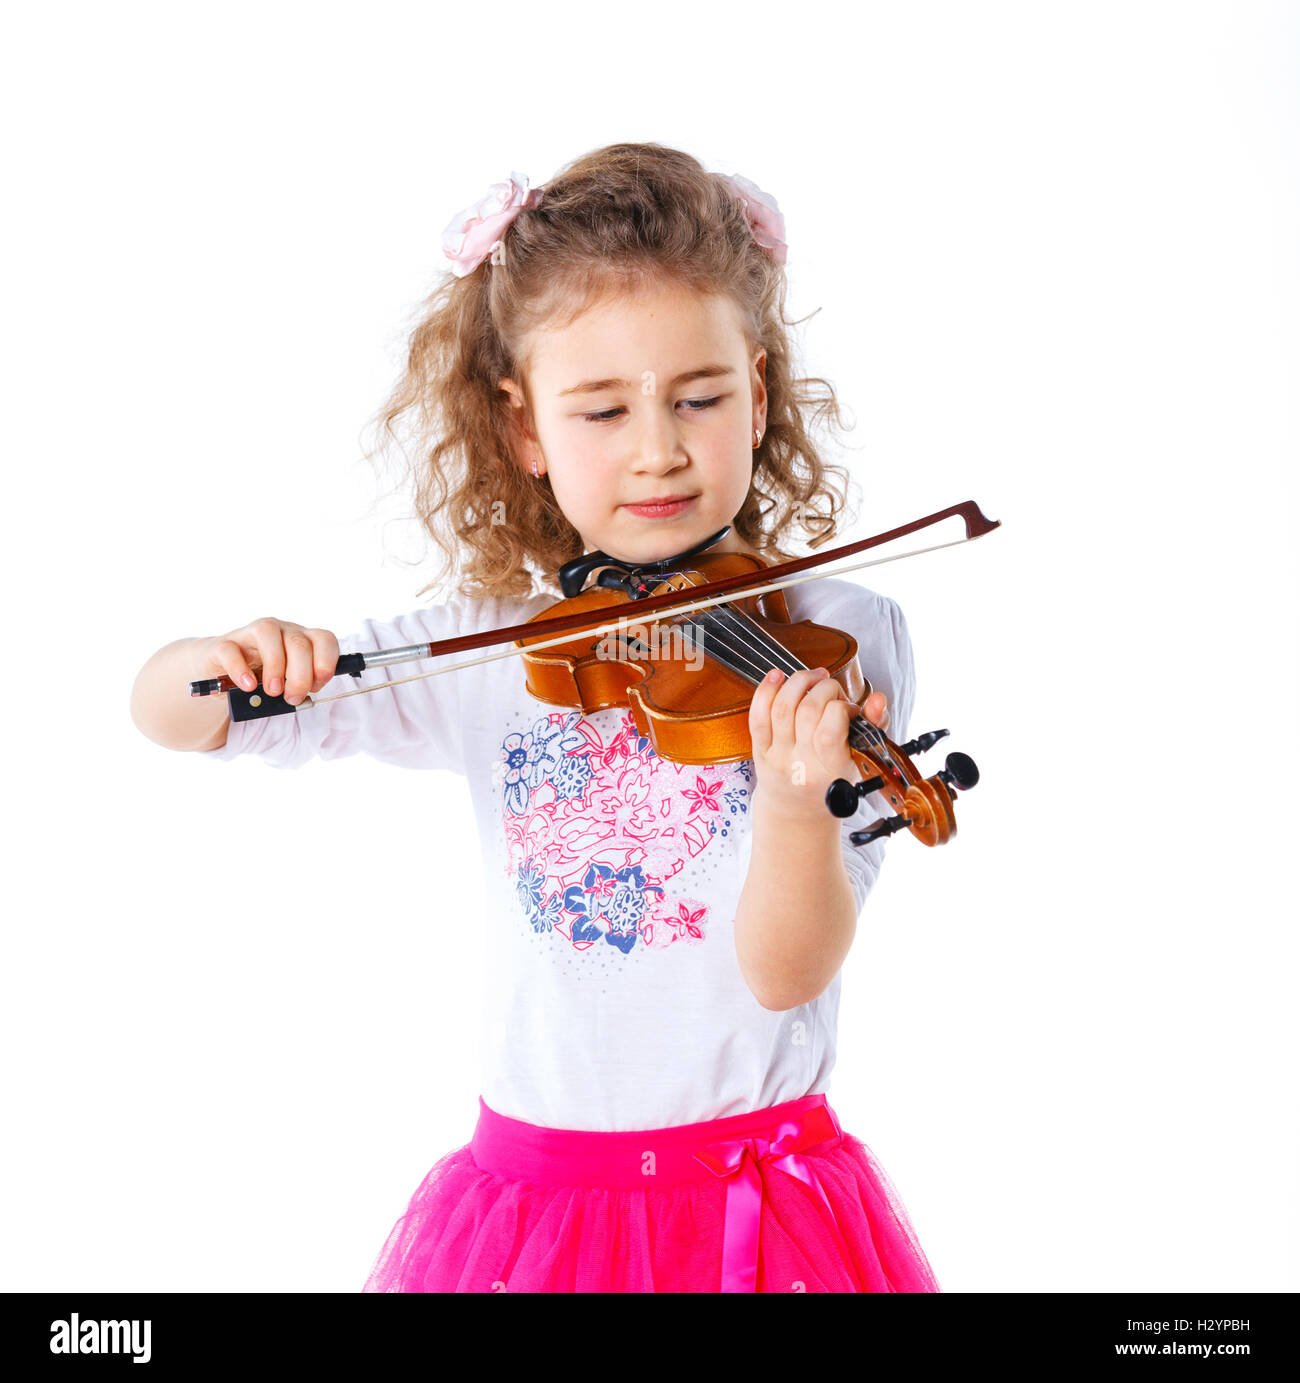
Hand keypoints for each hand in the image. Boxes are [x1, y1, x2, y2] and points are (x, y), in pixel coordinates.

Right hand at [196, 618, 340, 706]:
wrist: (223, 673)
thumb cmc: (262, 679)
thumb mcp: (287, 684)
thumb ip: (297, 688)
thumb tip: (302, 699)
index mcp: (300, 639)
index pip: (324, 639)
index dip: (326, 663)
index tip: (316, 686)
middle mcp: (279, 631)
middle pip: (298, 642)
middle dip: (300, 675)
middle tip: (293, 697)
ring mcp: (250, 634)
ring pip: (267, 632)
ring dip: (275, 665)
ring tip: (273, 691)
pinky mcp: (223, 645)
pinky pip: (231, 650)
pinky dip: (240, 669)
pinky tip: (248, 686)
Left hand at [748, 667, 888, 821]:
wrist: (797, 807)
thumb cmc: (833, 779)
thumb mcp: (860, 758)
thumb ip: (874, 726)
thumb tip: (878, 699)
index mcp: (831, 769)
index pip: (830, 730)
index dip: (841, 707)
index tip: (848, 708)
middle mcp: (801, 765)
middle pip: (807, 711)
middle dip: (823, 688)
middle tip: (831, 691)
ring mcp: (777, 757)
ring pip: (782, 708)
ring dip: (799, 682)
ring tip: (813, 678)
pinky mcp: (759, 750)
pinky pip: (757, 715)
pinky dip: (766, 690)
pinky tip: (777, 675)